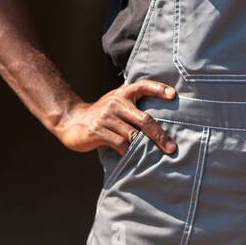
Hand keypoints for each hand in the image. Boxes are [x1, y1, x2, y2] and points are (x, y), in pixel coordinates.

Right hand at [54, 80, 177, 155]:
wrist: (71, 120)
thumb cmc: (101, 114)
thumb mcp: (116, 102)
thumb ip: (133, 103)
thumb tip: (160, 112)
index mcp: (123, 93)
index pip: (143, 86)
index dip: (159, 89)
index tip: (174, 95)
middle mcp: (116, 103)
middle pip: (144, 119)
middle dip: (160, 135)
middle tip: (172, 147)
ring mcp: (107, 117)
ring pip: (133, 135)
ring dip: (146, 147)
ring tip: (157, 156)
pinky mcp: (98, 131)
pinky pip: (120, 144)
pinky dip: (129, 153)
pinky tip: (134, 158)